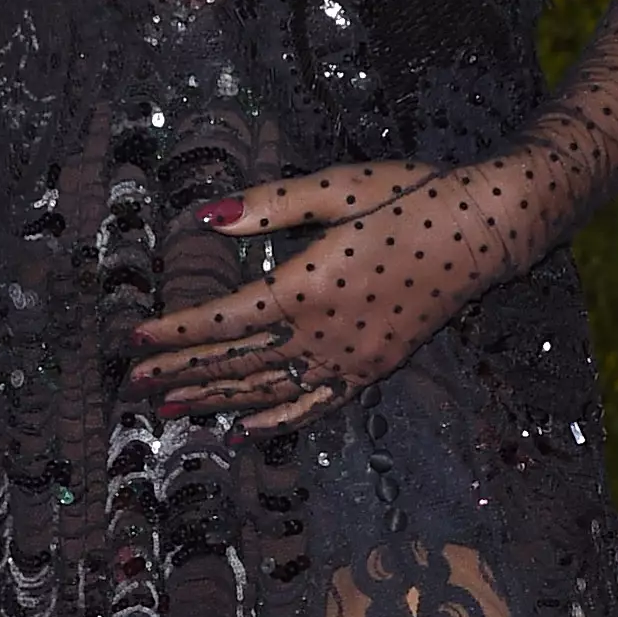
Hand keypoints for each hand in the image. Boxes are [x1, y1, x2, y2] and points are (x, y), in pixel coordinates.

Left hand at [129, 159, 518, 436]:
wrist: (484, 229)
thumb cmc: (410, 195)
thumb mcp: (336, 187)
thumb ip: (267, 207)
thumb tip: (205, 218)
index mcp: (308, 286)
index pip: (224, 320)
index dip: (176, 333)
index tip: (134, 340)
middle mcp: (325, 333)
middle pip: (238, 363)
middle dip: (182, 375)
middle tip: (133, 387)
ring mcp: (352, 358)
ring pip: (269, 390)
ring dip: (216, 401)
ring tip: (171, 411)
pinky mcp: (375, 368)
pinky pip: (316, 404)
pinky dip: (277, 419)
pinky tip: (244, 429)